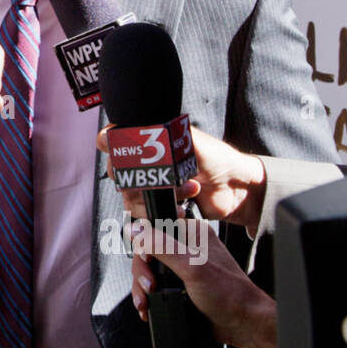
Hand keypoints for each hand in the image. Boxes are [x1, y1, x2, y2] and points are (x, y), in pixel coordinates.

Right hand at [98, 124, 267, 232]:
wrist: (237, 189)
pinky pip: (145, 215)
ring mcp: (149, 186)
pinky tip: (183, 208)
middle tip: (160, 175)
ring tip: (185, 190)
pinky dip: (162, 213)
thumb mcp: (190, 141)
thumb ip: (164, 136)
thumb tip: (142, 132)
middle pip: (117, 171)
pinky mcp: (158, 207)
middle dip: (137, 176)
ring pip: (129, 197)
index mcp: (147, 140)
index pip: (111, 138)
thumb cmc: (217, 159)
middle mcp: (143, 163)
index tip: (120, 148)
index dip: (109, 143)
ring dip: (156, 195)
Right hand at [128, 219, 278, 347]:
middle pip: (147, 253)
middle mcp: (186, 247)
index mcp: (192, 234)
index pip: (153, 230)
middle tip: (149, 288)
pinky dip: (148, 297)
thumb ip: (163, 247)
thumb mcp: (192, 267)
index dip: (143, 248)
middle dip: (142, 274)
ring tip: (146, 304)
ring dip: (142, 288)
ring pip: (149, 271)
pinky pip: (156, 286)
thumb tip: (134, 230)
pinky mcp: (180, 286)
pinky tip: (149, 307)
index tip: (147, 266)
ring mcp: (183, 268)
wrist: (243, 324)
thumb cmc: (228, 294)